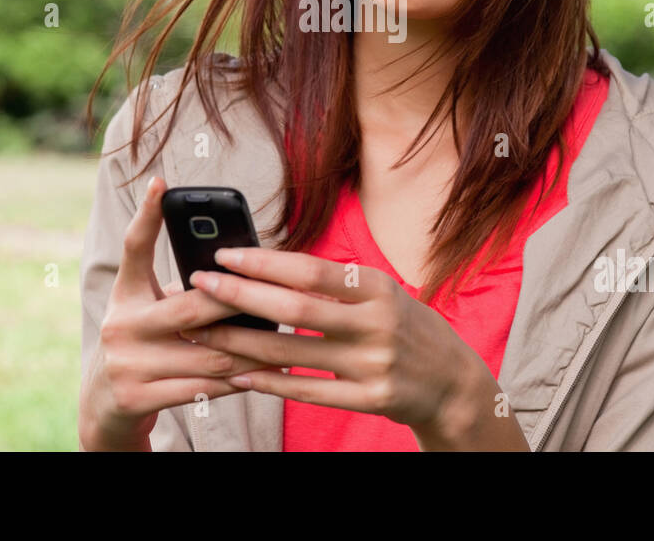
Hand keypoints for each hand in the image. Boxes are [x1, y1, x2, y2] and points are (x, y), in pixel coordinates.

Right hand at [78, 176, 284, 450]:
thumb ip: (182, 292)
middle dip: (236, 303)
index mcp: (125, 295)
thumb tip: (244, 273)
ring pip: (207, 353)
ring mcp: (126, 363)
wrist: (106, 407)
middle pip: (190, 307)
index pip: (134, 248)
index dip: (147, 215)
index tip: (161, 182)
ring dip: (249, 349)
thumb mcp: (152, 312)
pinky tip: (258, 374)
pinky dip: (235, 381)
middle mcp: (120, 325)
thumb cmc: (146, 345)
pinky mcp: (136, 398)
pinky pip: (201, 388)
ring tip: (280, 340)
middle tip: (273, 294)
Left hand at [181, 247, 524, 448]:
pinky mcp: (371, 399)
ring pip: (294, 353)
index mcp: (379, 288)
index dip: (265, 262)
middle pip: (296, 309)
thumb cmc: (407, 328)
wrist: (453, 383)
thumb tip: (271, 264)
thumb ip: (337, 284)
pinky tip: (240, 374)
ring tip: (204, 330)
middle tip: (200, 284)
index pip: (312, 269)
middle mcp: (378, 324)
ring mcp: (374, 365)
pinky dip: (272, 383)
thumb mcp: (383, 294)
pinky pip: (309, 392)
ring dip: (241, 342)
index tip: (225, 253)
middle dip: (241, 295)